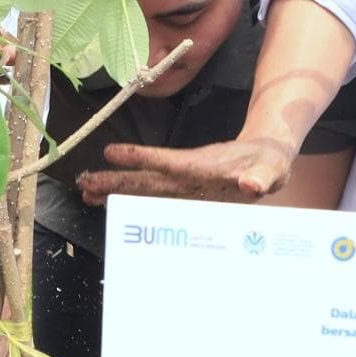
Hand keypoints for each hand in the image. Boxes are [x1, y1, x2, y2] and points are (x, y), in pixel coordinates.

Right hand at [79, 137, 292, 205]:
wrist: (265, 156)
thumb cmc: (269, 163)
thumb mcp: (271, 170)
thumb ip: (261, 177)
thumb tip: (251, 185)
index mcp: (202, 166)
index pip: (167, 161)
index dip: (141, 157)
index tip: (111, 151)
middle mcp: (186, 174)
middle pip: (147, 177)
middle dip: (116, 180)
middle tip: (84, 183)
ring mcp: (184, 183)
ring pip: (145, 187)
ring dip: (117, 189)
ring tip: (87, 195)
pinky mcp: (186, 192)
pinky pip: (155, 197)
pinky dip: (132, 201)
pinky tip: (110, 205)